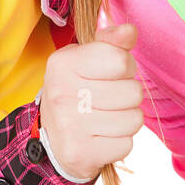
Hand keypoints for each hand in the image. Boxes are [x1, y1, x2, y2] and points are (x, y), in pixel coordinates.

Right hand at [39, 24, 143, 182]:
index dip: (126, 66)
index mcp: (63, 63)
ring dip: (127, 119)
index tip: (113, 73)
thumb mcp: (85, 58)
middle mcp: (62, 94)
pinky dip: (120, 141)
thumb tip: (130, 31)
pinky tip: (103, 135)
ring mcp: (70, 126)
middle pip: (133, 92)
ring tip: (108, 117)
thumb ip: (110, 42)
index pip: (120, 60)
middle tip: (110, 98)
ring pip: (134, 120)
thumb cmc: (75, 90)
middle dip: (128, 95)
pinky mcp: (81, 153)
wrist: (50, 138)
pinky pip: (126, 144)